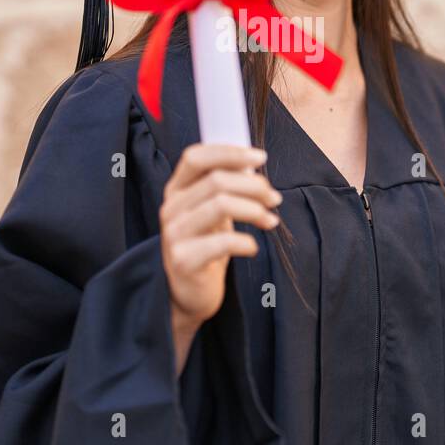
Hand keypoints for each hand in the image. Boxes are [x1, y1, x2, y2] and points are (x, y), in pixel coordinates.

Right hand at [159, 143, 280, 368]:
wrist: (189, 292)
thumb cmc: (206, 244)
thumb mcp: (211, 209)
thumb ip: (223, 185)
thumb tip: (253, 162)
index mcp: (176, 189)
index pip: (196, 156)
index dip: (229, 152)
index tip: (261, 157)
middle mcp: (170, 208)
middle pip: (216, 180)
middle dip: (254, 186)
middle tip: (274, 199)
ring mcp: (174, 234)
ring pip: (221, 204)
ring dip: (254, 210)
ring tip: (270, 220)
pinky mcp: (184, 260)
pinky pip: (224, 242)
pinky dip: (247, 242)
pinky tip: (253, 247)